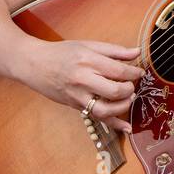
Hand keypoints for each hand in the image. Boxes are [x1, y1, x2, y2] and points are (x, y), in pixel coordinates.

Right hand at [24, 39, 143, 132]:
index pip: (118, 71)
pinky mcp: (75, 106)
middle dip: (129, 90)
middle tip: (131, 85)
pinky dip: (114, 125)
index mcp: (88, 60)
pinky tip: (127, 128)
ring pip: (105, 109)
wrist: (34, 64)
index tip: (139, 73)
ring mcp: (77, 95)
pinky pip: (97, 118)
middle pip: (113, 91)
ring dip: (123, 106)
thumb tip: (136, 52)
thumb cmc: (61, 52)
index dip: (133, 73)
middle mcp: (83, 79)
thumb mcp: (87, 45)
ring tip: (128, 98)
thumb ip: (114, 50)